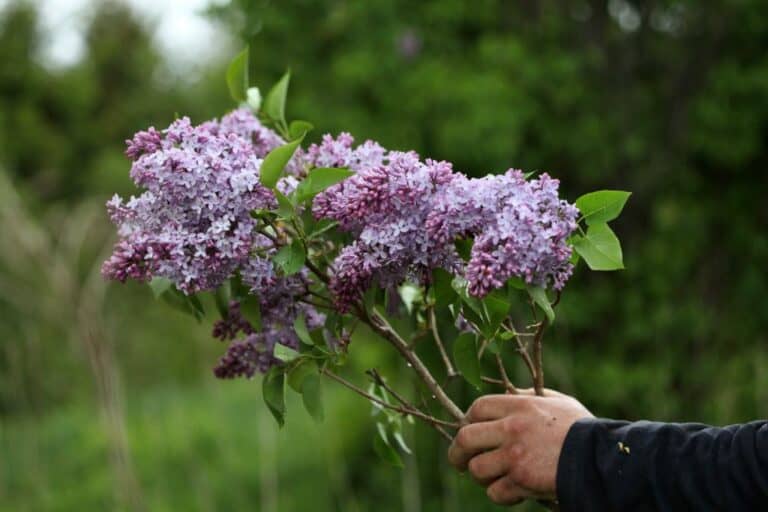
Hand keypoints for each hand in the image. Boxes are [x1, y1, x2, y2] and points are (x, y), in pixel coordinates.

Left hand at [448, 389, 592, 505]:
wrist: (600, 457)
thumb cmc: (581, 428)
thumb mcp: (557, 401)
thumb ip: (530, 397)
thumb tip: (510, 394)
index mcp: (519, 406)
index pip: (477, 408)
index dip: (468, 420)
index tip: (470, 430)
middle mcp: (512, 428)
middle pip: (465, 438)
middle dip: (457, 452)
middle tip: (460, 461)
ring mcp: (515, 455)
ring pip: (476, 468)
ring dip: (480, 476)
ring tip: (490, 478)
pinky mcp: (522, 480)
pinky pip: (495, 492)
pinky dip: (500, 495)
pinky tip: (513, 492)